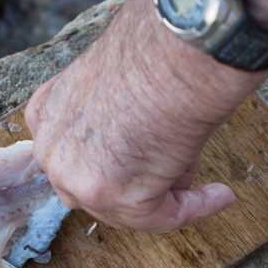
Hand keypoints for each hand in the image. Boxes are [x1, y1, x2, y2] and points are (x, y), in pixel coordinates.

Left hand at [25, 0, 264, 230]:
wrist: (175, 50)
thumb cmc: (157, 50)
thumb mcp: (116, 81)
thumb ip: (115, 116)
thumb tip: (148, 142)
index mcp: (47, 113)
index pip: (76, 155)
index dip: (115, 160)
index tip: (146, 162)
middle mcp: (52, 149)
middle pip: (94, 187)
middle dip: (135, 184)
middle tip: (176, 173)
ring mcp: (78, 178)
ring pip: (125, 207)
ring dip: (167, 195)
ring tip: (202, 183)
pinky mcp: (115, 198)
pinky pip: (162, 217)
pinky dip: (196, 207)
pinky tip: (220, 195)